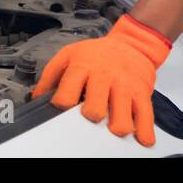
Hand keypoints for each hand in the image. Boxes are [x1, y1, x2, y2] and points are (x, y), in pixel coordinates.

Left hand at [32, 14, 172, 145]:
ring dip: (116, 128)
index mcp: (83, 67)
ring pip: (121, 118)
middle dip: (90, 118)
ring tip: (111, 127)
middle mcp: (105, 76)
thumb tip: (37, 98)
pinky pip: (145, 116)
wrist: (131, 42)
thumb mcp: (69, 54)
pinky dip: (144, 132)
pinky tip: (141, 140)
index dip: (62, 106)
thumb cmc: (97, 53)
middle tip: (90, 115)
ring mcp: (125, 85)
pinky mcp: (142, 93)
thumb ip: (50, 76)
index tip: (62, 109)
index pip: (67, 94)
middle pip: (95, 110)